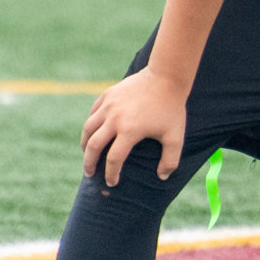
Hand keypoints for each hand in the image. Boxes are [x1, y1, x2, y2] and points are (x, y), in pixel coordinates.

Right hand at [82, 68, 188, 186]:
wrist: (166, 77)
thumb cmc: (172, 108)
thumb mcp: (175, 136)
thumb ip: (170, 160)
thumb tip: (163, 177)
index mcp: (130, 131)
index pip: (114, 159)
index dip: (111, 174)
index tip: (111, 182)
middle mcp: (114, 119)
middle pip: (93, 146)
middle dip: (89, 163)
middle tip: (90, 174)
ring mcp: (109, 105)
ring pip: (88, 128)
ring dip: (84, 144)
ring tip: (86, 154)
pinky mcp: (107, 95)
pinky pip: (93, 113)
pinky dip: (90, 125)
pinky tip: (92, 132)